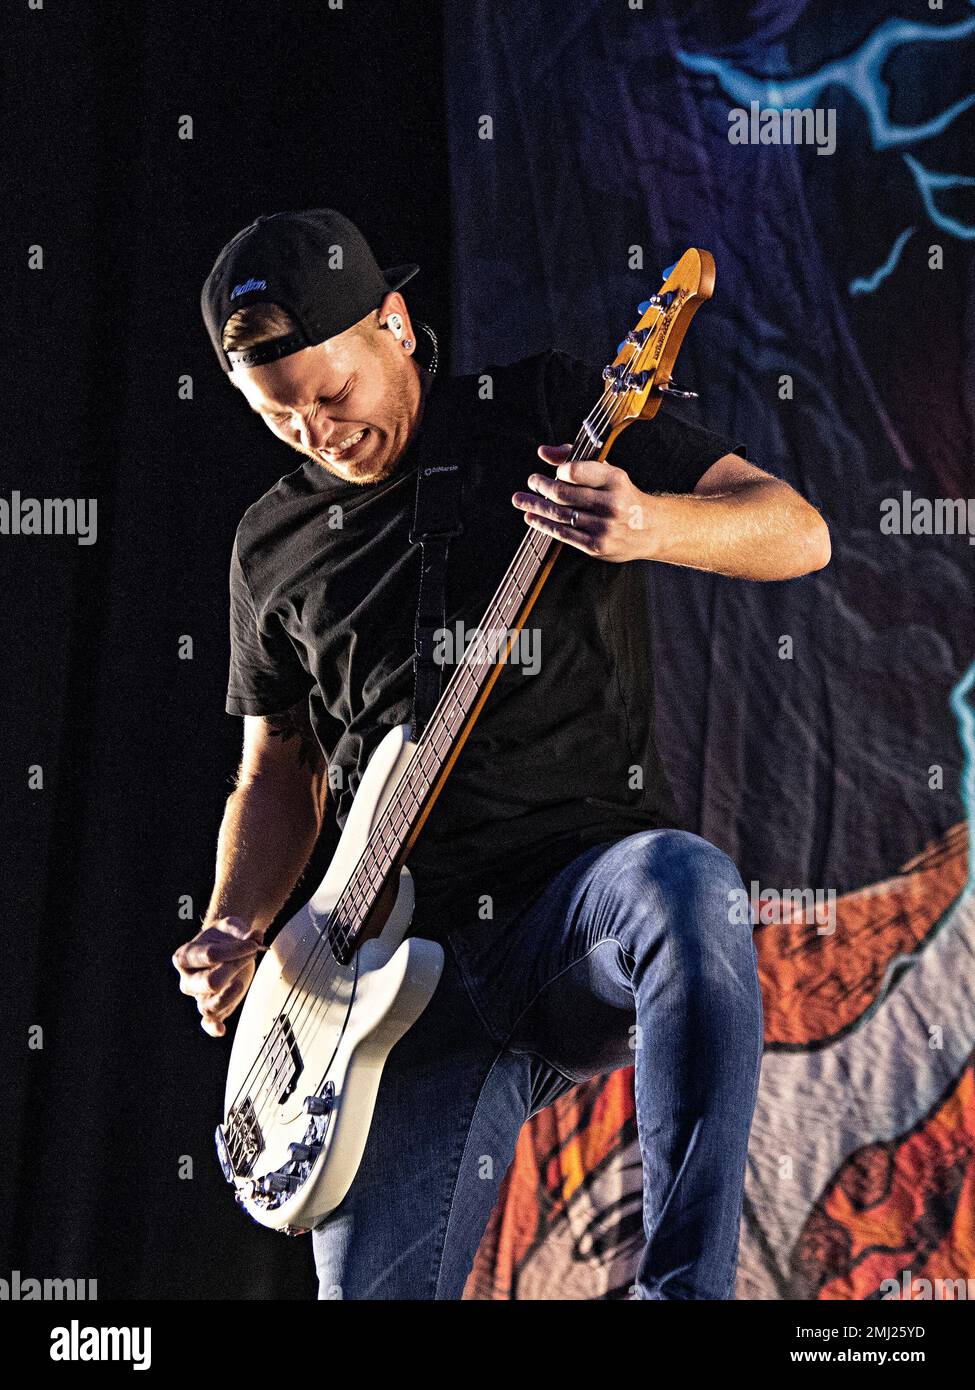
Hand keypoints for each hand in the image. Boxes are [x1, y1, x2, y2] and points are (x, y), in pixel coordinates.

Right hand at [172, 916, 266, 1036]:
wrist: (225, 946)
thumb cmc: (225, 937)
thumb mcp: (232, 925)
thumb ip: (243, 930)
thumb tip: (256, 936)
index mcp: (185, 956)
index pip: (211, 955)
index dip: (236, 950)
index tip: (253, 944)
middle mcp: (187, 979)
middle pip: (210, 982)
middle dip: (235, 968)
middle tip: (249, 957)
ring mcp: (198, 996)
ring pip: (208, 1006)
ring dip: (230, 996)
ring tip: (241, 982)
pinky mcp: (211, 1008)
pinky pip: (208, 1023)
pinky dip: (214, 1028)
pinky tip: (222, 1028)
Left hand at [512, 444, 654, 561]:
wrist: (651, 529)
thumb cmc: (623, 496)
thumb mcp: (608, 472)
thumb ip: (576, 458)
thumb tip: (544, 452)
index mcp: (615, 480)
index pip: (576, 470)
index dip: (559, 470)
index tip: (554, 472)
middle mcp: (610, 504)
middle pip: (562, 494)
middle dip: (541, 487)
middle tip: (531, 482)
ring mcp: (603, 527)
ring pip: (559, 514)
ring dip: (534, 506)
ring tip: (520, 499)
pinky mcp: (596, 546)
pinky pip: (562, 534)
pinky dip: (543, 524)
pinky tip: (531, 516)